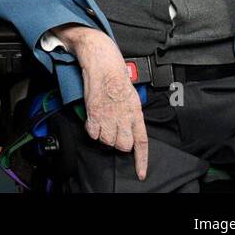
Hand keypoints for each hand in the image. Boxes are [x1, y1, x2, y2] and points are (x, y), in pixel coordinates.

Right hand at [56, 23, 148, 180]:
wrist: (102, 62)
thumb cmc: (116, 75)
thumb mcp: (132, 95)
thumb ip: (132, 114)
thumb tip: (132, 128)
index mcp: (135, 112)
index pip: (141, 141)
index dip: (141, 160)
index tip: (141, 173)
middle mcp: (122, 116)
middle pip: (122, 145)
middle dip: (118, 142)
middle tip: (115, 131)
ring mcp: (107, 115)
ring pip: (107, 141)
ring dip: (104, 135)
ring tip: (104, 122)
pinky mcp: (93, 112)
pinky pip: (92, 133)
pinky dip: (92, 130)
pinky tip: (94, 120)